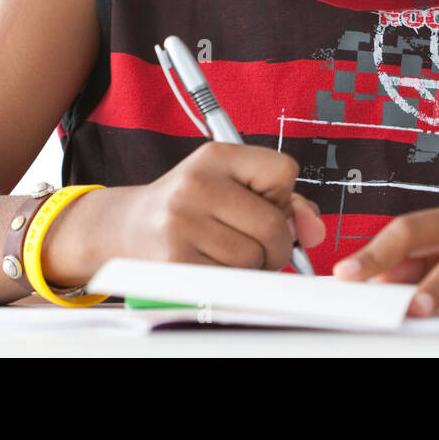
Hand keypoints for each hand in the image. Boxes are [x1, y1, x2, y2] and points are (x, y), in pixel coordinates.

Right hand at [94, 143, 325, 270]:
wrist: (124, 227)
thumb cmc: (191, 207)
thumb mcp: (233, 186)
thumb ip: (286, 203)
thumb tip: (314, 229)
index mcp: (217, 156)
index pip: (284, 171)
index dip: (282, 196)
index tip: (260, 203)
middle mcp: (198, 183)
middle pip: (273, 225)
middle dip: (276, 246)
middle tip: (256, 247)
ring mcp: (182, 222)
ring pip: (253, 258)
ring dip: (251, 267)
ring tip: (227, 255)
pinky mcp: (174, 259)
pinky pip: (230, 281)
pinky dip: (231, 283)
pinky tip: (213, 268)